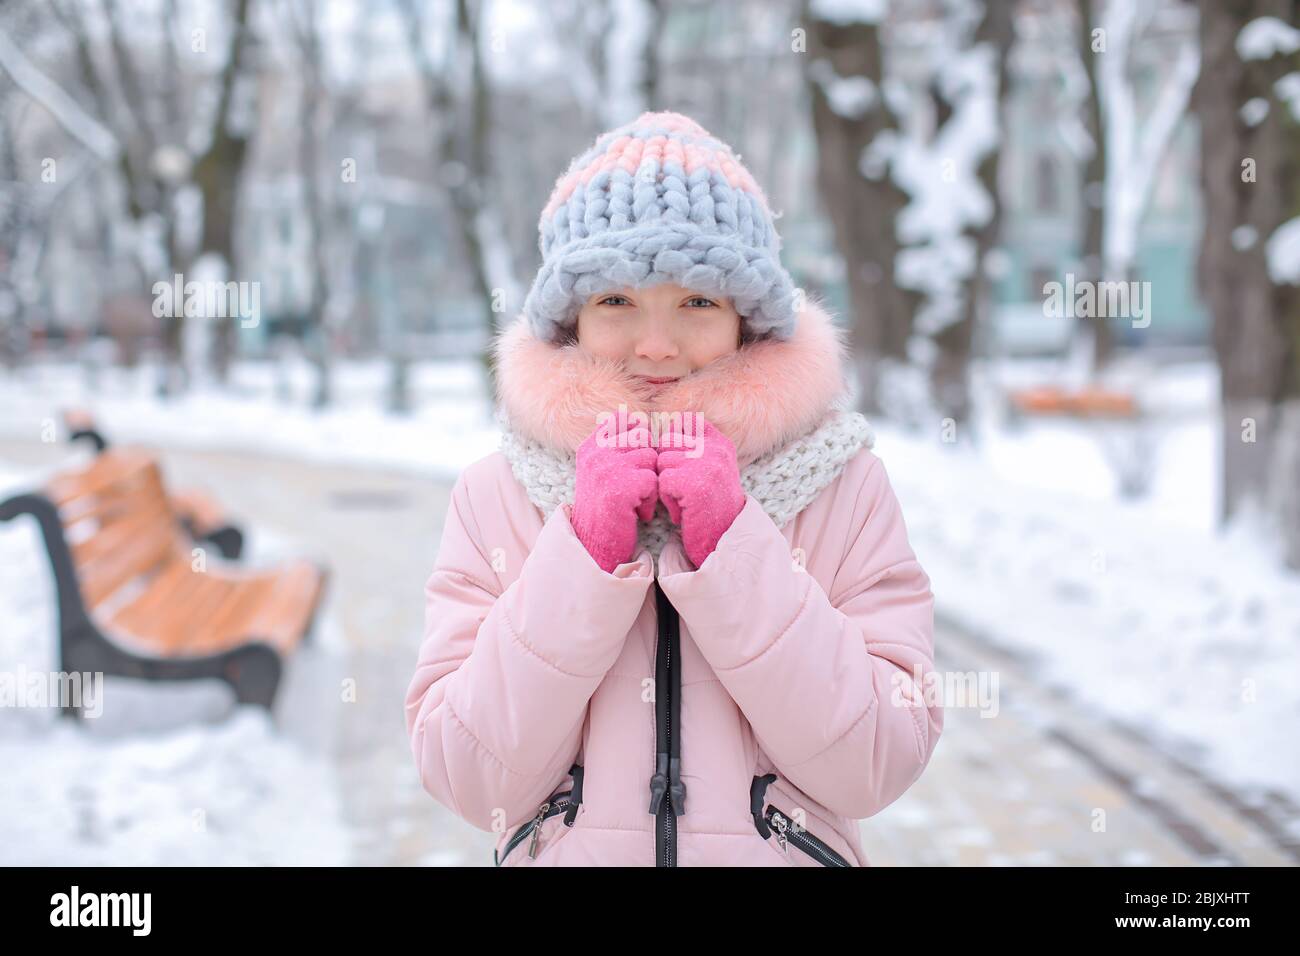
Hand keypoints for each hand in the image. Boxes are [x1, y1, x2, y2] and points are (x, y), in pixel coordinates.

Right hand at [568, 422, 659, 572]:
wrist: (595, 546)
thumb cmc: (606, 508)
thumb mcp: (604, 470)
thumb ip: (616, 444)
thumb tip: (639, 418)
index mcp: (591, 445)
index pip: (624, 419)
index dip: (638, 437)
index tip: (636, 462)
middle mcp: (595, 453)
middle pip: (642, 437)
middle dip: (647, 461)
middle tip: (636, 486)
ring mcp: (605, 469)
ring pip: (650, 458)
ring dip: (650, 483)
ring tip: (635, 501)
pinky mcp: (620, 487)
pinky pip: (653, 480)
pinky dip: (650, 500)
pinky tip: (637, 513)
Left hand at [655, 418, 744, 568]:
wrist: (722, 540)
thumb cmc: (708, 505)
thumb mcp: (708, 468)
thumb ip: (691, 445)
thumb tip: (656, 423)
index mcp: (720, 442)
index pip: (685, 420)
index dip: (673, 438)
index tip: (679, 460)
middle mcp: (717, 449)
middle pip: (667, 442)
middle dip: (667, 466)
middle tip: (685, 488)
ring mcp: (708, 465)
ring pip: (662, 462)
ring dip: (667, 485)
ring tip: (686, 500)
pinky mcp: (695, 485)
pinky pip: (663, 482)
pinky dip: (668, 499)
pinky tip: (684, 510)